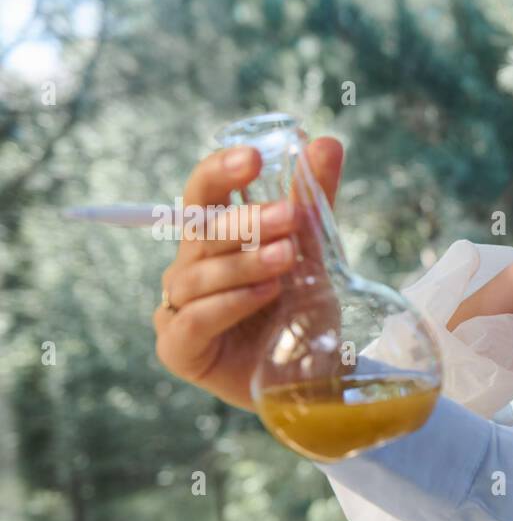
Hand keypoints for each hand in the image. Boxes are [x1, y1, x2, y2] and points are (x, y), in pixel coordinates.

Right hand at [153, 138, 344, 411]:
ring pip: (201, 275)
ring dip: (246, 263)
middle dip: (247, 221)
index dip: (222, 172)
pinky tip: (263, 294)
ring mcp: (178, 307)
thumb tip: (326, 141)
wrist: (311, 378)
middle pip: (203, 232)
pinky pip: (195, 319)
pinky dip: (230, 303)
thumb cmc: (299, 311)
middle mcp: (189, 267)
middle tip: (290, 216)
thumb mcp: (314, 254)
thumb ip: (314, 201)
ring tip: (287, 258)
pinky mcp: (179, 348)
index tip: (255, 157)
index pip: (204, 193)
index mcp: (213, 238)